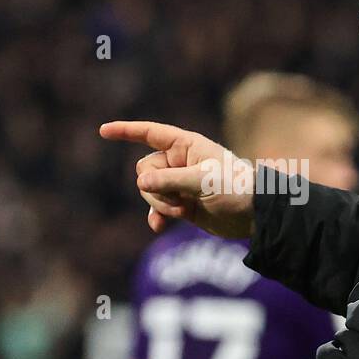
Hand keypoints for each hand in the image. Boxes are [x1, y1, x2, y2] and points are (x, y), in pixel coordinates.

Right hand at [99, 121, 255, 238]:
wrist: (255, 216)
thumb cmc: (235, 189)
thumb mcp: (203, 181)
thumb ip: (170, 180)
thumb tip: (140, 183)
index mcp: (186, 145)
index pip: (150, 133)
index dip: (126, 131)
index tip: (103, 131)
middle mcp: (180, 162)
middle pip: (145, 170)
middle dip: (155, 187)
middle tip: (179, 198)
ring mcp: (179, 184)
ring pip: (149, 191)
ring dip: (161, 204)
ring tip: (183, 210)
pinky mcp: (182, 205)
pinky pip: (157, 209)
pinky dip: (158, 216)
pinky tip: (159, 227)